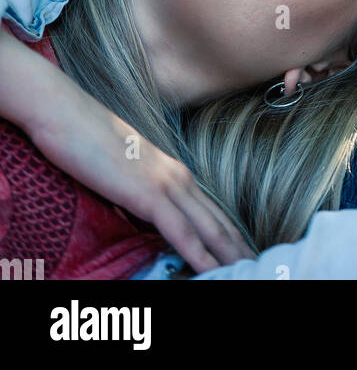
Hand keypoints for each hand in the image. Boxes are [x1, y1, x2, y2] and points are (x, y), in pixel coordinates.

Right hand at [31, 81, 256, 273]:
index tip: (243, 253)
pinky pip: (181, 232)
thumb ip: (139, 191)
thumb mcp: (123, 170)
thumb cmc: (88, 140)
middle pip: (218, 221)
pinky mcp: (149, 194)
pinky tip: (213, 271)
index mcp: (174, 170)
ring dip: (228, 256)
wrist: (68, 114)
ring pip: (208, 228)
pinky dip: (200, 255)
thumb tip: (143, 214)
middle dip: (238, 248)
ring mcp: (166, 184)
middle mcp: (178, 176)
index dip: (229, 235)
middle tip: (258, 268)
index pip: (211, 210)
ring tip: (247, 273)